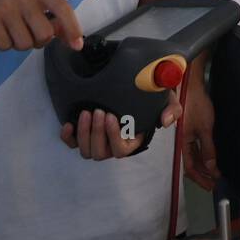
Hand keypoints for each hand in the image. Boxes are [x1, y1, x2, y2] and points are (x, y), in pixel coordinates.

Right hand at [0, 0, 83, 51]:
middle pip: (45, 34)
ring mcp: (5, 6)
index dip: (72, 28)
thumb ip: (54, 22)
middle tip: (26, 33)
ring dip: (19, 45)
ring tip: (10, 32)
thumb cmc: (9, 10)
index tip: (77, 45)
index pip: (63, 8)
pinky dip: (3, 45)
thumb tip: (74, 40)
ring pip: (25, 44)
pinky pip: (6, 46)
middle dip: (38, 42)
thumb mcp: (33, 9)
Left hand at [60, 93, 181, 159]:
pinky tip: (69, 124)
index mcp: (132, 141)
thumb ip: (172, 109)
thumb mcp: (167, 100)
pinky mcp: (83, 134)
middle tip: (98, 111)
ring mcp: (97, 141)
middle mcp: (112, 145)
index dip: (114, 137)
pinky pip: (72, 143)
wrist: (134, 85)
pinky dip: (68, 137)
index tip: (111, 116)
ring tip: (86, 112)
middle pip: (100, 153)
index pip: (121, 150)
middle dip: (97, 133)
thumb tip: (165, 122)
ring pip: (86, 151)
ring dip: (84, 133)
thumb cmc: (150, 96)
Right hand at [181, 79, 218, 189]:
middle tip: (215, 183)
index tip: (211, 186)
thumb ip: (208, 148)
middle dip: (203, 175)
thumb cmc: (196, 105)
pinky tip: (211, 158)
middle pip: (191, 164)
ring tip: (215, 173)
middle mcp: (182, 142)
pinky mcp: (191, 130)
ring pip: (194, 156)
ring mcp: (186, 136)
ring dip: (204, 166)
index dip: (200, 178)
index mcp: (182, 143)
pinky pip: (196, 148)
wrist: (191, 86)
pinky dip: (203, 155)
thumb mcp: (205, 129)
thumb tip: (212, 167)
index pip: (190, 167)